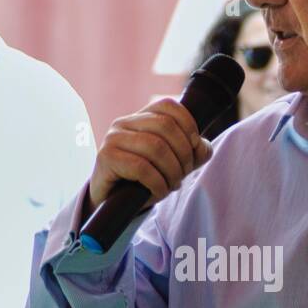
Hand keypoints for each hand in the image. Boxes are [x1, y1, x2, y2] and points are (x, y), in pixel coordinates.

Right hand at [88, 98, 211, 208]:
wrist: (110, 202)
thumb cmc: (142, 180)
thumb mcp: (173, 164)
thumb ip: (193, 153)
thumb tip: (202, 147)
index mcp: (140, 117)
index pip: (168, 106)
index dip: (188, 124)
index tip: (193, 148)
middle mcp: (123, 122)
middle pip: (165, 125)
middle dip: (183, 153)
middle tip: (183, 174)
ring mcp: (112, 138)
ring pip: (155, 146)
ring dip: (172, 171)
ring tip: (172, 185)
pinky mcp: (106, 157)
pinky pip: (140, 167)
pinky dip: (157, 183)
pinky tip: (159, 191)